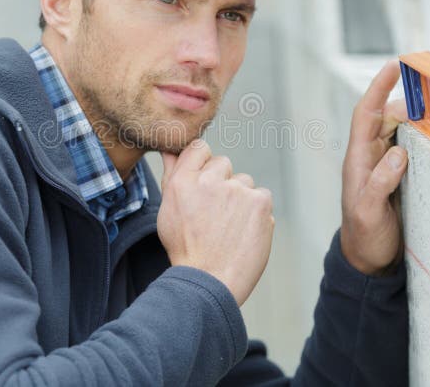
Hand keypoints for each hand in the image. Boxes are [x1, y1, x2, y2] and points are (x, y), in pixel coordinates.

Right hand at [157, 140, 274, 305]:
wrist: (210, 282)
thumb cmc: (186, 248)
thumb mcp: (168, 210)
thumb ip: (172, 174)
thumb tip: (171, 149)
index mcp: (183, 181)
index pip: (199, 148)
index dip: (204, 164)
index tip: (206, 183)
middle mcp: (210, 180)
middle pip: (223, 164)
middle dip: (222, 183)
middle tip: (216, 214)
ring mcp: (237, 190)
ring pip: (244, 182)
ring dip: (240, 198)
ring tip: (229, 227)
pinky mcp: (260, 201)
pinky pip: (261, 196)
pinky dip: (257, 212)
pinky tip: (245, 231)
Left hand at [340, 61, 408, 275]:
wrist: (369, 259)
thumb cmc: (364, 236)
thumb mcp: (368, 213)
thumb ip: (380, 184)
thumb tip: (398, 153)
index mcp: (358, 160)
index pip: (366, 115)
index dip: (377, 89)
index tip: (393, 65)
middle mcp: (371, 156)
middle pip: (388, 116)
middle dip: (407, 101)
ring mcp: (386, 164)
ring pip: (402, 130)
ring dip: (419, 118)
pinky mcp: (400, 175)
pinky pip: (412, 147)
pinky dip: (425, 137)